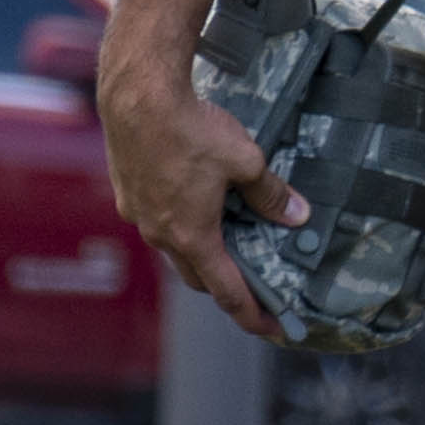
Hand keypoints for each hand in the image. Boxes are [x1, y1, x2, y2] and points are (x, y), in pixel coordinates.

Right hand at [103, 51, 287, 340]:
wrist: (138, 97)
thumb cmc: (192, 129)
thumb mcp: (246, 162)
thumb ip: (270, 195)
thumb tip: (296, 216)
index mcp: (191, 235)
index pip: (226, 290)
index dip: (251, 313)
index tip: (271, 328)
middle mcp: (160, 233)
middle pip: (197, 273)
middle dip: (226, 285)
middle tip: (254, 286)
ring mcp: (139, 213)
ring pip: (174, 245)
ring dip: (199, 250)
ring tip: (226, 240)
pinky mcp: (128, 191)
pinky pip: (157, 218)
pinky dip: (179, 221)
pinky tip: (194, 202)